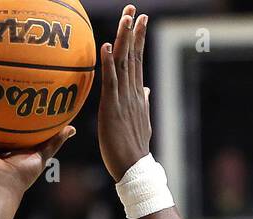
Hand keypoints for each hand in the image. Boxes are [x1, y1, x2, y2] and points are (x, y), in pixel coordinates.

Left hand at [98, 5, 151, 182]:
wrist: (134, 168)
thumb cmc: (133, 149)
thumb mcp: (141, 122)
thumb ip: (143, 103)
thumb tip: (147, 90)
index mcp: (137, 95)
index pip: (137, 61)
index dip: (138, 40)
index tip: (140, 20)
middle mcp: (133, 92)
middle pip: (132, 56)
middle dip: (133, 31)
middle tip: (133, 9)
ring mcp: (123, 99)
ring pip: (123, 63)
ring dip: (123, 40)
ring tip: (126, 18)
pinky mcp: (113, 108)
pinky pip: (110, 81)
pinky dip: (108, 63)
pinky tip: (106, 46)